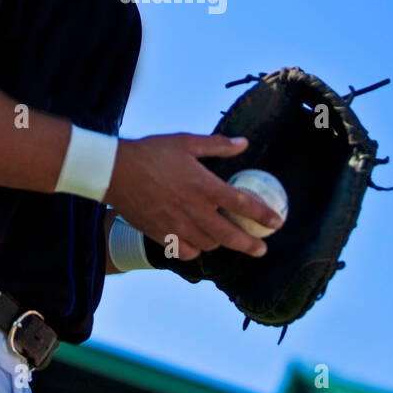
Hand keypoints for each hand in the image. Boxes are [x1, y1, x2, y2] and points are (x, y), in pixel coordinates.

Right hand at [106, 133, 284, 262]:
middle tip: (261, 249)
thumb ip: (218, 145)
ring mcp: (177, 225)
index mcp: (204, 186)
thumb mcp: (186, 142)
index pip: (242, 205)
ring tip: (225, 238)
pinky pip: (185, 251)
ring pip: (208, 244)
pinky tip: (198, 243)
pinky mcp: (161, 234)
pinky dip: (195, 249)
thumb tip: (243, 143)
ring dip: (220, 243)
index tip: (277, 222)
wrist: (115, 171)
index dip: (263, 215)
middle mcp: (194, 209)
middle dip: (249, 245)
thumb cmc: (151, 152)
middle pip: (230, 235)